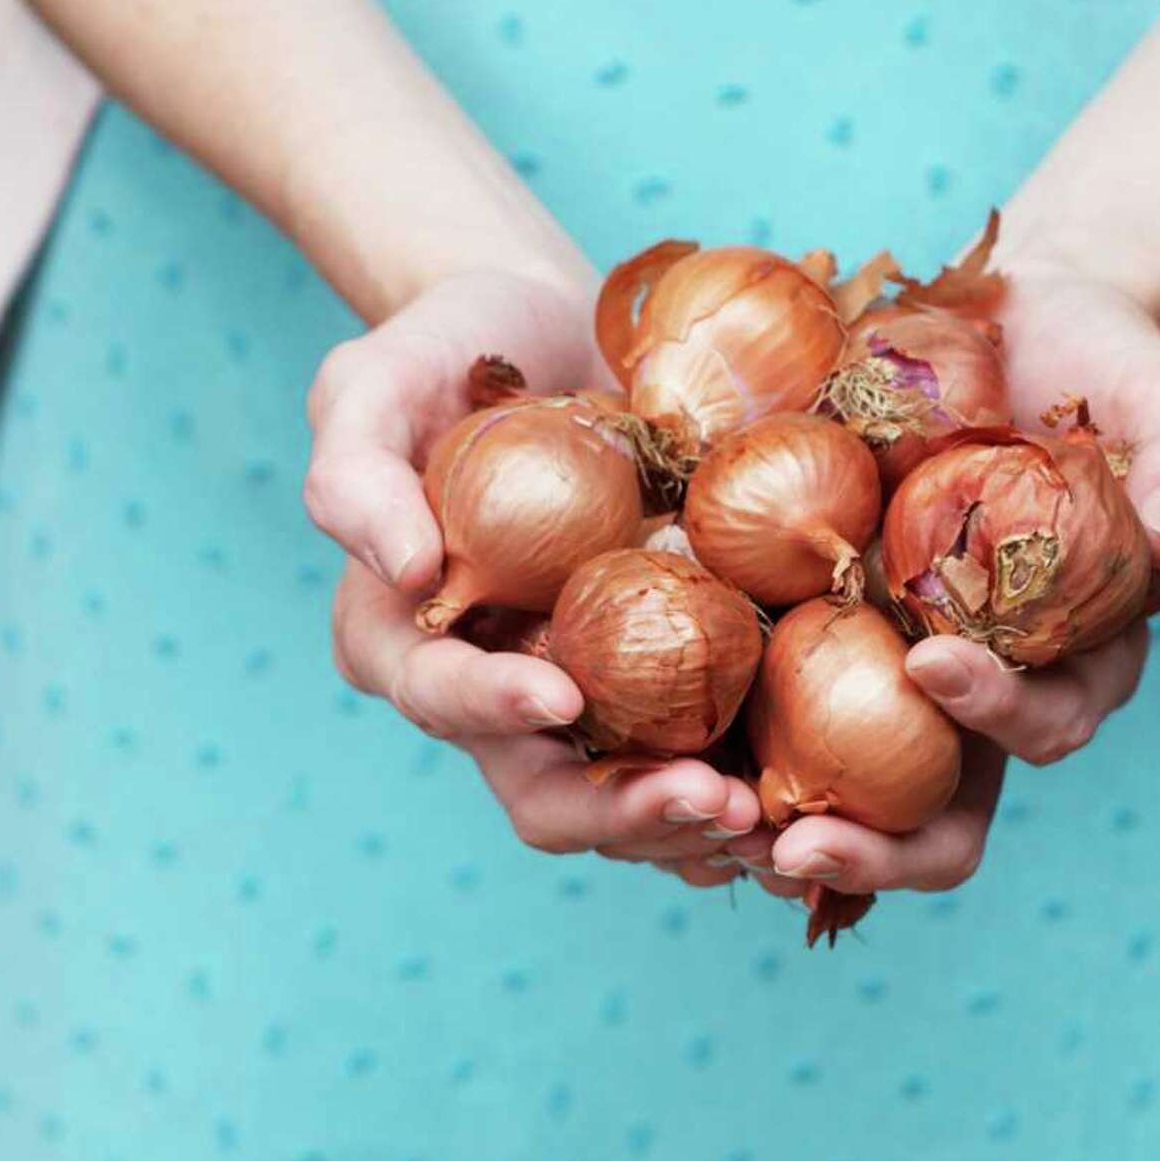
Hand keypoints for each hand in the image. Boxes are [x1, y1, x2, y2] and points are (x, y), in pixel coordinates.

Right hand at [311, 267, 759, 878]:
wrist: (554, 331)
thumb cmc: (447, 350)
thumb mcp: (370, 383)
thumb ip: (355, 473)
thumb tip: (406, 572)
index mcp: (406, 644)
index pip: (442, 695)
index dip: (494, 709)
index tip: (560, 695)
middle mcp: (493, 699)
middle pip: (544, 794)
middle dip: (623, 810)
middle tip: (708, 798)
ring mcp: (584, 706)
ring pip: (629, 806)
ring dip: (698, 829)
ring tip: (771, 822)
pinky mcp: (661, 691)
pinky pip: (697, 766)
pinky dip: (746, 800)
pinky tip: (804, 808)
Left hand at [724, 259, 1159, 903]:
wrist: (1013, 322)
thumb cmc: (1108, 367)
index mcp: (1072, 663)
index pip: (1045, 727)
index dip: (999, 719)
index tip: (933, 663)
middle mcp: (978, 696)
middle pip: (933, 815)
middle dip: (870, 845)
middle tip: (791, 842)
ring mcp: (887, 675)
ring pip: (839, 795)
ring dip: (777, 827)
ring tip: (709, 827)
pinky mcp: (811, 635)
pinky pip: (762, 714)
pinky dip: (717, 748)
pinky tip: (652, 754)